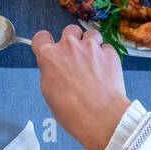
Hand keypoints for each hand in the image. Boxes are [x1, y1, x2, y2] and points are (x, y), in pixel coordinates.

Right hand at [31, 24, 129, 149]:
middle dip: (72, 41)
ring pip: (90, 34)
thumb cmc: (72, 111)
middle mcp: (69, 46)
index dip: (45, 43)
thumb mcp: (49, 92)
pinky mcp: (109, 53)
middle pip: (69, 31)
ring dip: (90, 44)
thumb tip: (54, 67)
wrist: (101, 118)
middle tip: (75, 57)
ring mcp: (91, 47)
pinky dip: (105, 56)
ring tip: (93, 60)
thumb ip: (50, 71)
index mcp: (49, 56)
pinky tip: (105, 70)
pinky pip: (106, 48)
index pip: (41, 37)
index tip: (48, 47)